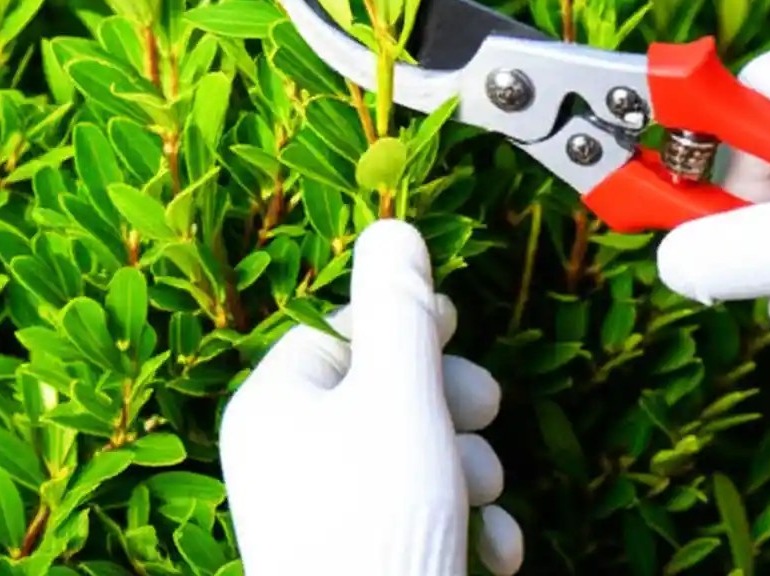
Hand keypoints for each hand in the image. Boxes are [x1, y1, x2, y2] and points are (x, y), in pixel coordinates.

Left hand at [218, 220, 523, 575]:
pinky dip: (462, 520)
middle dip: (449, 402)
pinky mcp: (361, 555)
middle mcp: (289, 455)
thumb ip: (402, 309)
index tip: (451, 329)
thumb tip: (393, 226)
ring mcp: (324, 511)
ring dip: (466, 465)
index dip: (405, 327)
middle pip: (384, 391)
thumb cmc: (378, 525)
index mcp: (276, 405)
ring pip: (412, 454)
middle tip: (484, 411)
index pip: (343, 331)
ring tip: (484, 496)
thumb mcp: (398, 397)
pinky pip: (417, 511)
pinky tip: (493, 548)